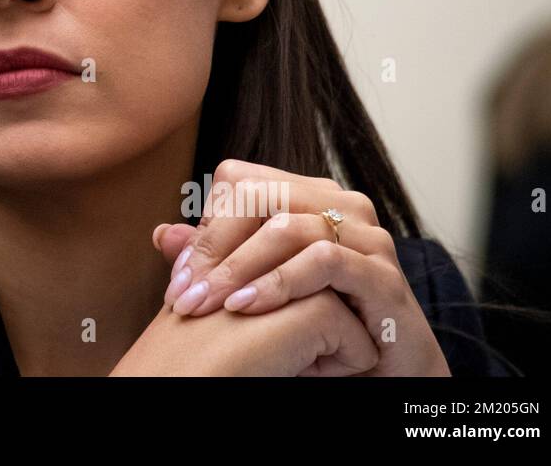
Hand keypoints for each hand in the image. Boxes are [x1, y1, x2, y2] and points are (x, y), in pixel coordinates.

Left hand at [151, 159, 450, 375]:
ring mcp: (366, 235)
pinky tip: (247, 308)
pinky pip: (324, 262)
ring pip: (288, 227)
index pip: (239, 181)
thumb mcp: (258, 286)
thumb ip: (216, 258)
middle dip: (213, 248)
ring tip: (207, 303)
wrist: (387, 369)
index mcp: (307, 195)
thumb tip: (163, 235)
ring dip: (237, 269)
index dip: (205, 224)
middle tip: (184, 294)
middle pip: (258, 197)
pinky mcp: (383, 273)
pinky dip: (278, 284)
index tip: (180, 274)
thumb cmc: (319, 322)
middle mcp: (340, 204)